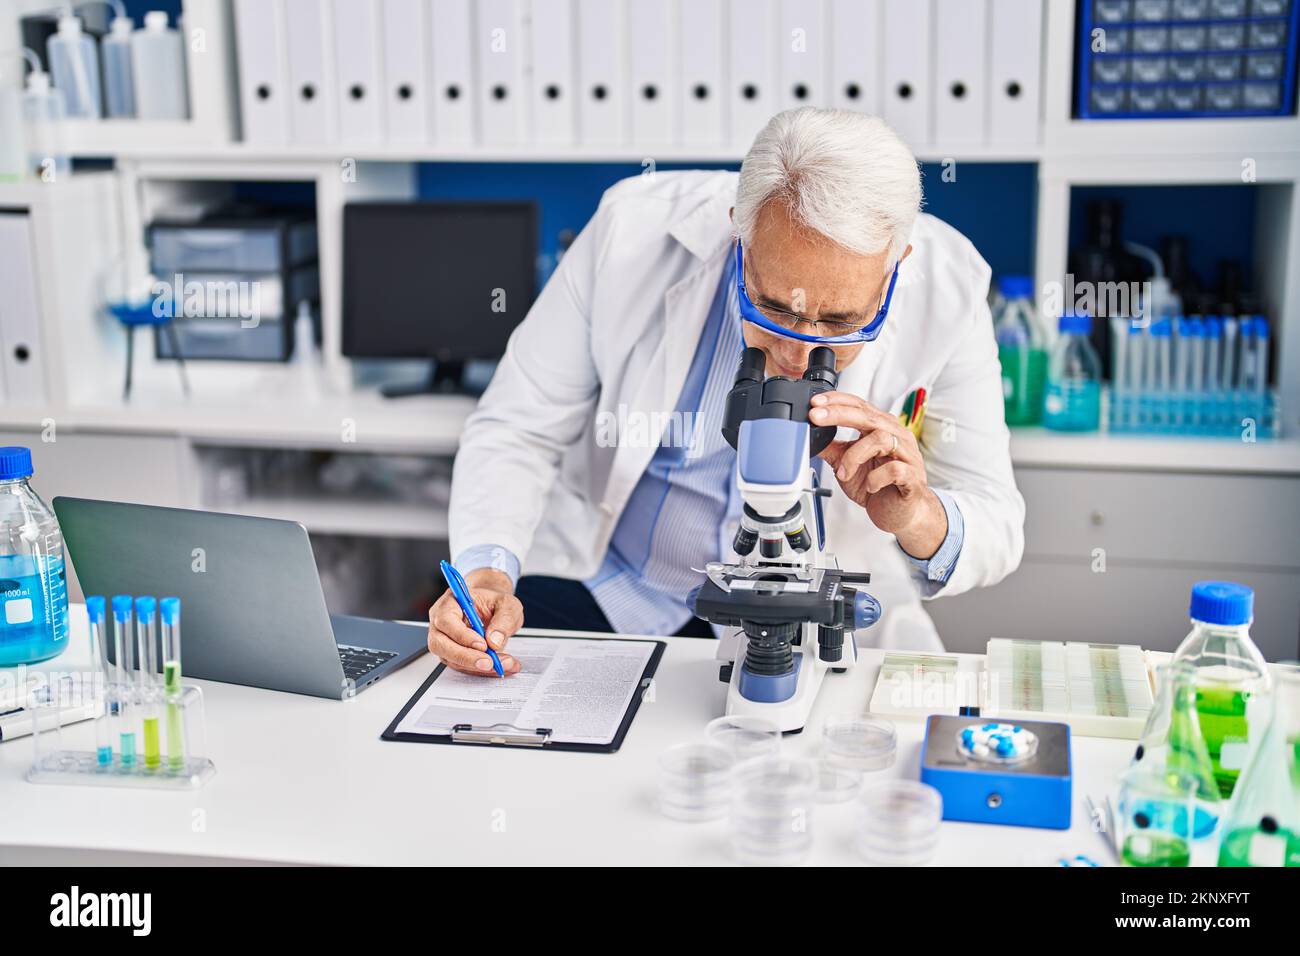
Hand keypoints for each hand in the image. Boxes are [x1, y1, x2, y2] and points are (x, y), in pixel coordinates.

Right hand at [426, 568, 523, 676]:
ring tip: (503, 664)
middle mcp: (441, 623)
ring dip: (477, 666)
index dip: (462, 635)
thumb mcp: (507, 604)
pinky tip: (501, 666)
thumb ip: (504, 619)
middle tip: (489, 662)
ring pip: (451, 659)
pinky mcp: (452, 655)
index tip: (483, 645)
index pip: (446, 620)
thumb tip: (494, 641)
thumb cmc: (494, 603)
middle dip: (466, 657)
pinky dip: (482, 670)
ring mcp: (445, 641)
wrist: (493, 609)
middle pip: (440, 644)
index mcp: (449, 603)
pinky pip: (463, 667)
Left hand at [808, 391, 946, 558]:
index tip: (815, 403)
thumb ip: (832, 449)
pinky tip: (870, 486)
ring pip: (881, 439)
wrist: (899, 513)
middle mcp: (896, 436)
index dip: (837, 401)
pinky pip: (894, 469)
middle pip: (868, 416)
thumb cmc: (878, 486)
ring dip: (854, 456)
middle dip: (839, 414)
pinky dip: (876, 478)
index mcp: (881, 429)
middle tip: (816, 418)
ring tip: (843, 473)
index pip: (859, 406)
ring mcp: (906, 455)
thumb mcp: (847, 465)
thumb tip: (810, 435)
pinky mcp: (912, 476)